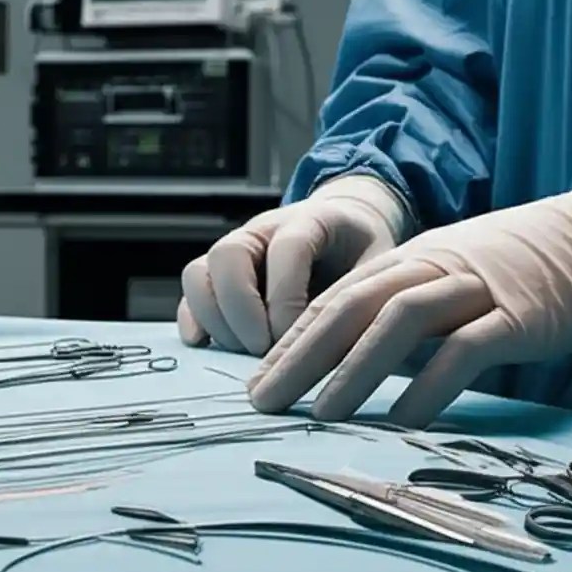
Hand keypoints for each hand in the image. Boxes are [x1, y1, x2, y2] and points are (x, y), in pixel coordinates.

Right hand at [177, 175, 411, 355]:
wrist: (345, 224)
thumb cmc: (363, 249)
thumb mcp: (380, 263)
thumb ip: (366, 296)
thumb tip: (357, 350)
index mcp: (307, 220)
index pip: (286, 249)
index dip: (286, 296)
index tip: (294, 338)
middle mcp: (260, 230)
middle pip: (227, 256)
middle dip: (241, 310)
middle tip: (262, 350)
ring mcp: (233, 249)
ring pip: (198, 273)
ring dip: (214, 318)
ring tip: (243, 352)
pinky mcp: (217, 272)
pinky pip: (191, 291)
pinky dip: (194, 320)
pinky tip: (210, 347)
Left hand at [247, 178, 571, 428]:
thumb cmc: (516, 268)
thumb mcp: (446, 280)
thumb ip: (402, 316)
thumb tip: (352, 366)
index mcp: (406, 262)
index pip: (334, 301)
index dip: (290, 341)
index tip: (257, 381)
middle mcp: (429, 269)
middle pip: (349, 309)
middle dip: (299, 356)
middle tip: (263, 400)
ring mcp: (473, 289)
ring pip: (398, 322)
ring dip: (353, 369)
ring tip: (320, 413)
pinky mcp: (518, 315)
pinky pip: (466, 349)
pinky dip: (430, 384)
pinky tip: (402, 419)